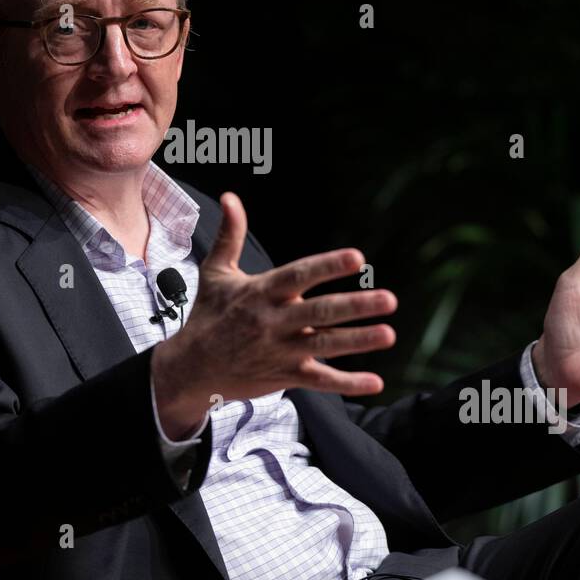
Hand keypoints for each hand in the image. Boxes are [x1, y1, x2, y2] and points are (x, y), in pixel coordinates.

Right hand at [151, 192, 396, 438]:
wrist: (190, 368)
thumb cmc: (207, 316)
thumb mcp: (216, 273)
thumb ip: (230, 235)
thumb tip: (230, 196)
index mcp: (261, 292)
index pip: (299, 275)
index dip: (328, 266)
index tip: (357, 257)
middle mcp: (273, 321)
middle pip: (320, 312)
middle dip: (356, 306)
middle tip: (389, 299)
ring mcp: (280, 350)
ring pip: (325, 345)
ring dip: (359, 341)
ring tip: (389, 334)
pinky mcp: (284, 376)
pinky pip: (319, 380)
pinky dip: (347, 383)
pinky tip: (375, 382)